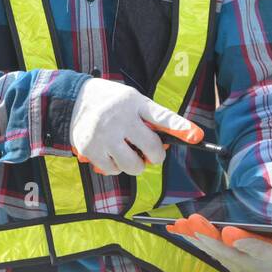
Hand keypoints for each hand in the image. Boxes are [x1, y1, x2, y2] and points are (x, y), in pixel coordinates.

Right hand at [69, 78, 198, 175]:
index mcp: (134, 103)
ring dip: (135, 165)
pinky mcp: (91, 148)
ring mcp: (104, 134)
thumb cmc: (112, 103)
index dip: (180, 126)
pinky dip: (115, 167)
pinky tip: (110, 154)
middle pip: (151, 148)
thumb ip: (150, 119)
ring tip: (127, 153)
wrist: (74, 100)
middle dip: (155, 156)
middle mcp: (120, 118)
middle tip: (149, 153)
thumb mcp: (132, 101)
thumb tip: (169, 142)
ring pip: (133, 165)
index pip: (161, 116)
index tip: (196, 136)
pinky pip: (114, 170)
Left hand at [167, 213, 271, 271]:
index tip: (230, 233)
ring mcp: (236, 260)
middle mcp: (254, 262)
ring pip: (214, 249)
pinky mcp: (223, 254)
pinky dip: (190, 235)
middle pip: (230, 251)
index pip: (261, 251)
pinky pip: (204, 245)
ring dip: (197, 236)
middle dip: (211, 237)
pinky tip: (174, 227)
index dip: (246, 243)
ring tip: (182, 223)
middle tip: (196, 223)